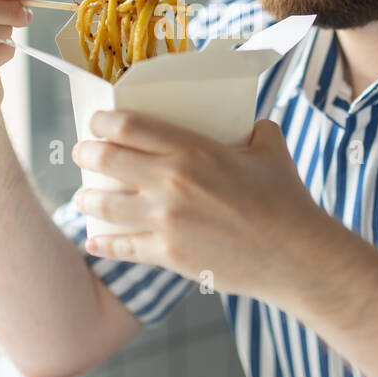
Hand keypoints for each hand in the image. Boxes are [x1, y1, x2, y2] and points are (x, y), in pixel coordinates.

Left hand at [72, 109, 341, 302]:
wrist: (296, 255)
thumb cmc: (286, 199)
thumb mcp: (270, 147)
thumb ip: (252, 128)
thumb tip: (248, 121)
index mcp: (192, 150)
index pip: (128, 126)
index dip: (103, 121)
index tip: (97, 122)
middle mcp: (171, 183)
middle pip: (106, 160)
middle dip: (85, 154)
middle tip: (81, 154)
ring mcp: (166, 222)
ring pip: (104, 205)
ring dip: (86, 198)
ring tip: (83, 196)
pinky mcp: (168, 255)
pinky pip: (122, 248)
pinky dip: (102, 244)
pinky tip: (92, 242)